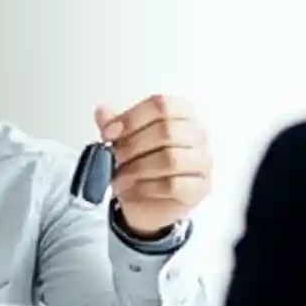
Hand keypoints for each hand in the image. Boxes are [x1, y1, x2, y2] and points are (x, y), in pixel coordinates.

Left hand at [95, 95, 210, 235]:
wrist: (143, 200)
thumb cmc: (138, 165)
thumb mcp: (120, 141)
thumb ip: (112, 125)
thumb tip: (103, 111)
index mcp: (180, 114)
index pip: (161, 105)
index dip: (131, 118)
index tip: (109, 133)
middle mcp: (197, 135)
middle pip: (167, 130)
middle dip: (133, 145)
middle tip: (114, 158)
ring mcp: (202, 162)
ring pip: (172, 159)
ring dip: (139, 168)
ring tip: (122, 175)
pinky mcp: (200, 188)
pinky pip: (174, 185)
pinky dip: (149, 186)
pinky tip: (137, 187)